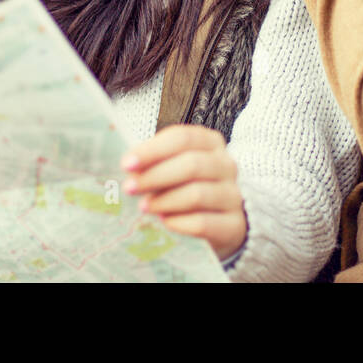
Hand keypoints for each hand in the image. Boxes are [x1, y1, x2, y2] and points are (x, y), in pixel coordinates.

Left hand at [121, 124, 246, 260]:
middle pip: (191, 164)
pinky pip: (204, 223)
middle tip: (129, 188)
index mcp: (211, 143)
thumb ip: (155, 164)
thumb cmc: (189, 188)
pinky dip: (179, 223)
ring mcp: (233, 195)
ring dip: (165, 201)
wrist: (220, 222)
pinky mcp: (234, 225)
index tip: (127, 163)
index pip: (183, 138)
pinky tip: (165, 222)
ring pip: (197, 194)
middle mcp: (226, 165)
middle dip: (155, 176)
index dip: (153, 150)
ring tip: (144, 207)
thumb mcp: (173, 169)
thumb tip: (129, 170)